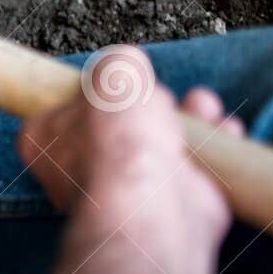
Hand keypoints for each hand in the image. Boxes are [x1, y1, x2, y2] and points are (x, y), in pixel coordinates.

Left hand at [17, 49, 234, 273]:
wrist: (155, 210)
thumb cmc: (119, 145)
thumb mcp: (114, 74)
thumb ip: (119, 63)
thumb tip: (129, 65)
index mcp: (48, 139)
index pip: (65, 105)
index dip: (98, 88)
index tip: (118, 80)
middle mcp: (82, 169)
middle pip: (122, 120)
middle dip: (153, 101)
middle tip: (161, 97)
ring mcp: (129, 190)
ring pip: (163, 141)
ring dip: (190, 118)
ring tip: (200, 106)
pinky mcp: (174, 205)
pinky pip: (197, 167)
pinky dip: (214, 146)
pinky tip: (224, 130)